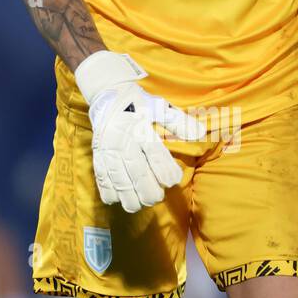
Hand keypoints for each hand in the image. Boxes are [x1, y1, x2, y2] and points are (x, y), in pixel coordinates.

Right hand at [75, 51, 203, 213]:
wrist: (108, 92)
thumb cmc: (139, 103)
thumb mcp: (161, 107)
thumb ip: (179, 122)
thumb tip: (199, 133)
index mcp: (142, 128)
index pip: (155, 153)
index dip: (164, 170)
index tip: (172, 181)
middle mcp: (124, 140)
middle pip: (136, 171)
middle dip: (147, 189)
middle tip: (156, 199)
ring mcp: (109, 148)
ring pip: (118, 177)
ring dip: (127, 195)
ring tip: (138, 205)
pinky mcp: (98, 153)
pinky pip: (100, 175)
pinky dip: (107, 190)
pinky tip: (115, 200)